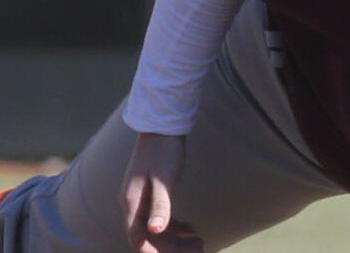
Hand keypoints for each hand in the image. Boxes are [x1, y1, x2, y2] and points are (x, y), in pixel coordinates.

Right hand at [120, 133, 203, 252]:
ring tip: (199, 244)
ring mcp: (143, 199)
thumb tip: (154, 231)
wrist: (163, 127)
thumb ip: (160, 206)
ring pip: (157, 229)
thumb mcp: (164, 179)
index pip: (137, 238)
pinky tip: (192, 229)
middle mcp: (134, 204)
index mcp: (132, 203)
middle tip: (198, 250)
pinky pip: (162, 217)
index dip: (153, 252)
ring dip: (176, 239)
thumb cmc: (163, 152)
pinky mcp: (153, 193)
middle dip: (170, 248)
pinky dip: (176, 226)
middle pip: (149, 236)